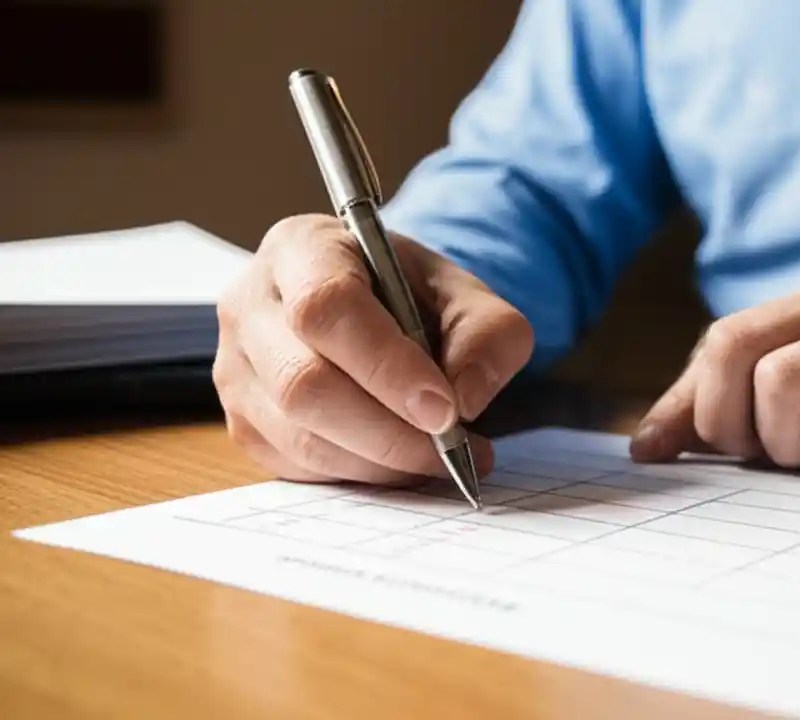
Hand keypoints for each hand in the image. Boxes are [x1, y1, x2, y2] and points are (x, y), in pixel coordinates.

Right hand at [213, 214, 532, 483]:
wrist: (376, 311)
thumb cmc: (413, 296)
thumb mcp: (467, 296)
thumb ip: (487, 335)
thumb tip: (464, 399)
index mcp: (302, 248)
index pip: (326, 308)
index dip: (386, 366)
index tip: (445, 410)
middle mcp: (250, 305)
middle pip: (304, 382)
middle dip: (390, 431)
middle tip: (455, 446)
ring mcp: (235, 368)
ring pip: (300, 436)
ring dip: (382, 461)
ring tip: (442, 456)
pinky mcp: (243, 422)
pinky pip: (298, 467)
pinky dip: (360, 474)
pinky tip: (401, 460)